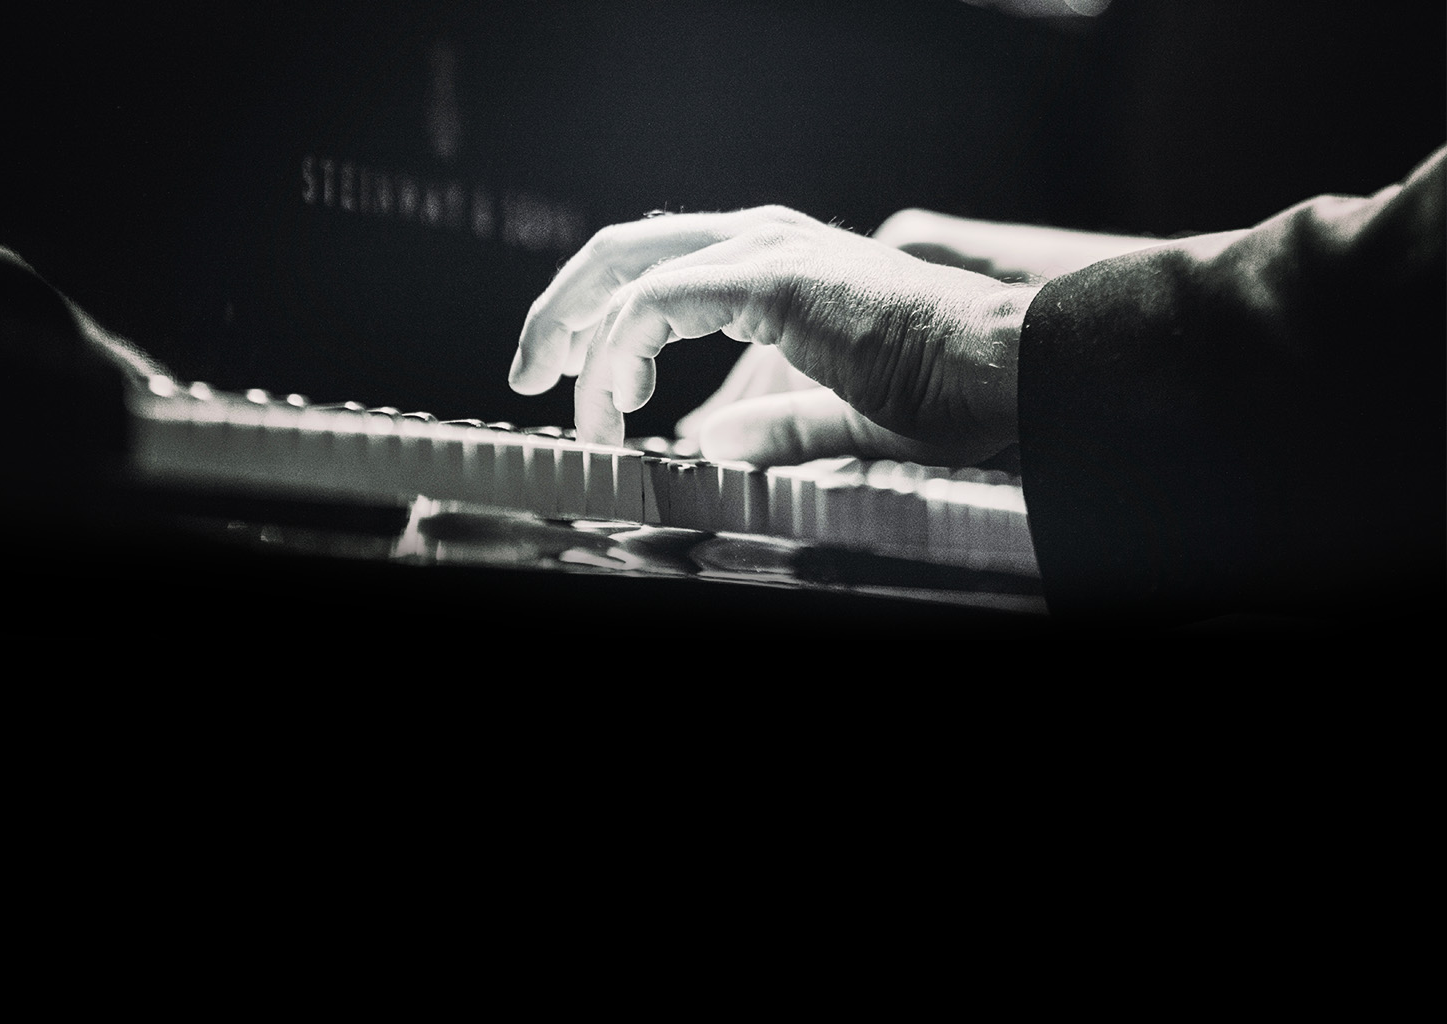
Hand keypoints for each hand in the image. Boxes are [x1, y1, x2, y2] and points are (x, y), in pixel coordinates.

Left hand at [510, 206, 1038, 465]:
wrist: (1002, 368)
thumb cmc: (940, 389)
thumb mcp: (833, 410)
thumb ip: (770, 424)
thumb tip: (713, 447)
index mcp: (773, 260)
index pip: (656, 267)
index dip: (601, 317)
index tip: (576, 378)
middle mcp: (760, 238)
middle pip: (622, 250)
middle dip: (562, 310)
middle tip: (528, 371)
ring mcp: (764, 249)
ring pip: (625, 269)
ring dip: (579, 339)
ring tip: (574, 410)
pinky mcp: (769, 277)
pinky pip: (657, 302)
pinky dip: (620, 353)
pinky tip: (619, 402)